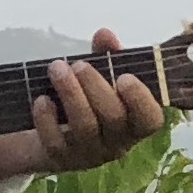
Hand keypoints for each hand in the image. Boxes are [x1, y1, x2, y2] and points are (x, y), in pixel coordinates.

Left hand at [27, 31, 169, 170]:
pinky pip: (56, 141)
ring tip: (57, 68)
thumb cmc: (88, 99)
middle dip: (95, 86)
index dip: (140, 100)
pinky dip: (47, 118)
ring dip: (70, 94)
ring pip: (85, 127)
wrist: (53, 133)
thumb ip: (107, 56)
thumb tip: (104, 34)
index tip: (124, 77)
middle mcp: (117, 142)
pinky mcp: (62, 158)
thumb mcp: (101, 77)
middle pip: (113, 118)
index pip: (150, 120)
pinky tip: (42, 98)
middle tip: (78, 64)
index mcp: (134, 123)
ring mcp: (89, 153)